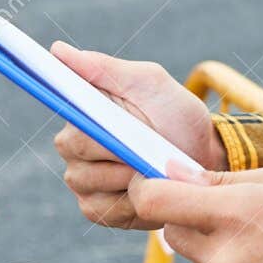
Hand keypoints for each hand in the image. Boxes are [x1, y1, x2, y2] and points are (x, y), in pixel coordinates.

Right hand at [51, 42, 225, 229]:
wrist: (204, 156)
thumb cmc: (175, 114)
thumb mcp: (149, 83)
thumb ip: (105, 69)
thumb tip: (58, 50)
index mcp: (81, 114)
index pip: (68, 119)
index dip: (79, 121)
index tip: (101, 124)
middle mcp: (73, 149)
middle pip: (79, 156)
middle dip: (119, 151)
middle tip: (149, 144)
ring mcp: (83, 182)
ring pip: (93, 186)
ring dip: (130, 177)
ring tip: (154, 165)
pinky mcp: (98, 210)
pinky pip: (107, 212)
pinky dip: (135, 202)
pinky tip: (152, 188)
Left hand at [129, 160, 262, 262]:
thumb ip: (226, 178)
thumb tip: (176, 173)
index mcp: (233, 214)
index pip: (154, 200)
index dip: (144, 189)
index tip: (150, 186)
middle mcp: (224, 259)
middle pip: (173, 234)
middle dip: (194, 223)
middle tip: (236, 221)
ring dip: (221, 259)